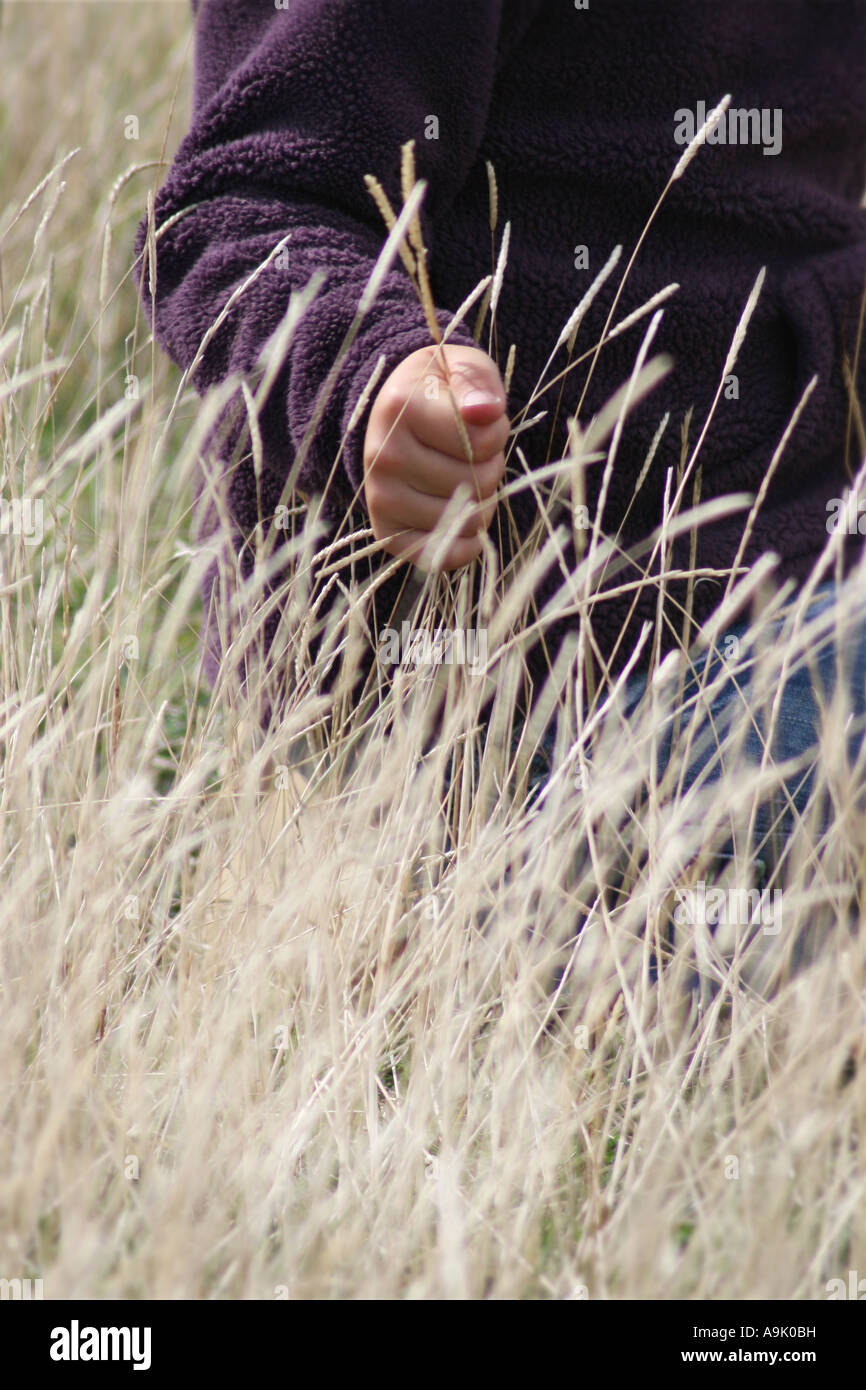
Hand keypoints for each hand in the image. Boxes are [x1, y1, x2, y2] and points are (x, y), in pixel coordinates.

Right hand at [362, 344, 508, 569]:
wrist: (394, 417)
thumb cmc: (438, 392)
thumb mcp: (461, 368)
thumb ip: (476, 383)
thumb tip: (485, 411)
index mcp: (400, 409)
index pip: (483, 441)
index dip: (496, 433)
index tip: (480, 421)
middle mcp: (382, 456)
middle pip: (477, 482)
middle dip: (489, 468)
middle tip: (471, 454)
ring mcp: (381, 497)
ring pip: (466, 519)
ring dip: (480, 503)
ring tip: (463, 479)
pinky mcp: (386, 531)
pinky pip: (439, 556)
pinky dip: (462, 545)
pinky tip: (464, 522)